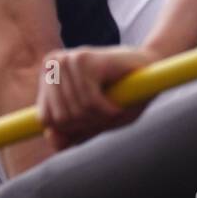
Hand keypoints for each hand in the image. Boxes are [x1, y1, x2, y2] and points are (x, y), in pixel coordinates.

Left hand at [37, 46, 159, 148]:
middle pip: (59, 118)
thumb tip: (51, 138)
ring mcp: (66, 60)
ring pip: (75, 111)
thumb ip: (71, 131)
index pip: (45, 119)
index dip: (71, 129)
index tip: (91, 121)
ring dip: (101, 117)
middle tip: (106, 113)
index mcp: (47, 77)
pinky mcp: (85, 60)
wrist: (151, 68)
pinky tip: (117, 104)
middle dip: (88, 123)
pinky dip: (108, 110)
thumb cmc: (122, 94)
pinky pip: (89, 101)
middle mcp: (52, 65)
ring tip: (113, 106)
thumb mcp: (94, 120)